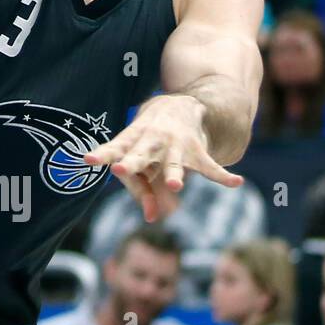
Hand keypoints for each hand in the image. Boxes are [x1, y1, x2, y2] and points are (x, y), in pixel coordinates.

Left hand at [83, 94, 242, 221]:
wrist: (179, 105)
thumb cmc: (150, 140)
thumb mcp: (142, 160)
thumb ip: (143, 190)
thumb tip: (152, 219)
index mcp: (131, 141)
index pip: (114, 149)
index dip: (101, 155)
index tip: (88, 160)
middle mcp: (151, 142)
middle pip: (139, 155)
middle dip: (131, 164)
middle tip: (120, 171)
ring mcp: (174, 145)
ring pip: (173, 163)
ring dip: (174, 174)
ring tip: (176, 185)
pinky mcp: (196, 150)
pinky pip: (210, 166)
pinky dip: (223, 176)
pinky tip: (236, 182)